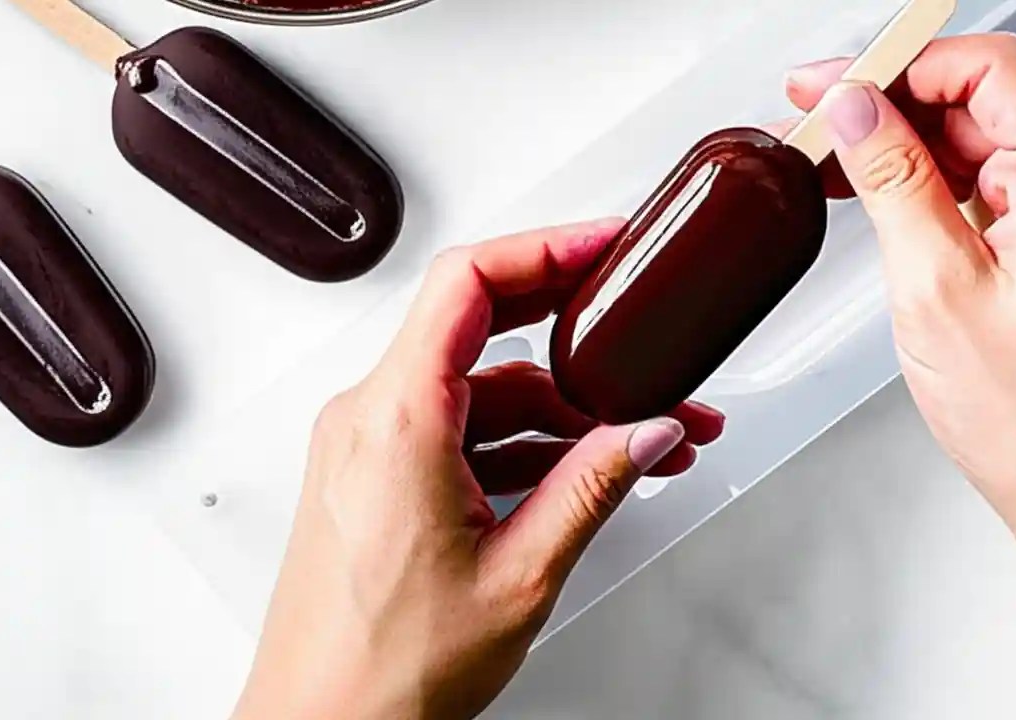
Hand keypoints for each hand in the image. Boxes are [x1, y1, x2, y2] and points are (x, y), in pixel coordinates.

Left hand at [232, 220, 724, 719]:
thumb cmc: (384, 672)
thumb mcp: (519, 575)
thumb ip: (592, 489)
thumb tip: (646, 434)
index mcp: (397, 421)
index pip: (467, 282)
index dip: (544, 247)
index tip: (602, 245)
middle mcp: (370, 418)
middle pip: (478, 322)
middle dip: (571, 326)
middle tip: (636, 326)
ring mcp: (370, 445)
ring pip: (479, 385)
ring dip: (561, 402)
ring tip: (639, 433)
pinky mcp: (377, 474)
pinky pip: (460, 427)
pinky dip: (524, 437)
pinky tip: (584, 464)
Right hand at [783, 34, 1015, 525]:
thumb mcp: (936, 290)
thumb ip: (894, 184)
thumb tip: (856, 111)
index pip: (990, 69)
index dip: (903, 64)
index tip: (836, 85)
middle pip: (980, 96)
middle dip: (891, 99)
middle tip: (814, 116)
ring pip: (974, 137)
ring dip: (900, 141)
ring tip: (827, 158)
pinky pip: (980, 182)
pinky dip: (922, 180)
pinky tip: (870, 191)